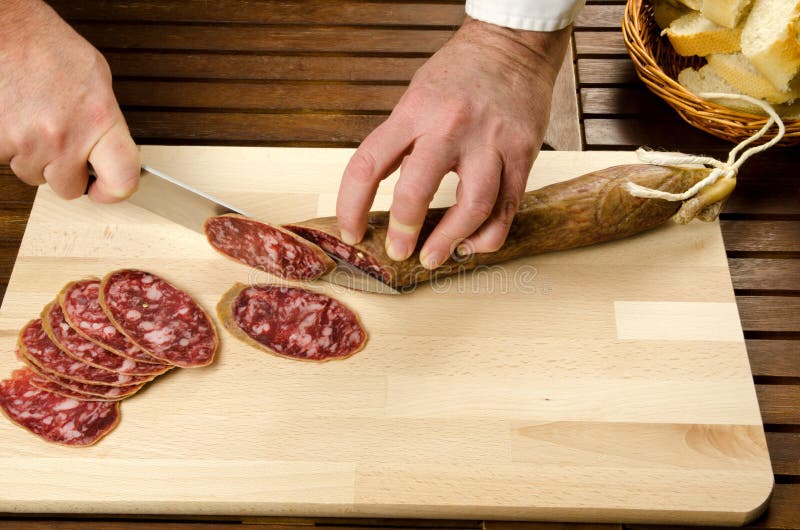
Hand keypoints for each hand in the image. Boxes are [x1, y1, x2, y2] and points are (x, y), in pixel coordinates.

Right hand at [0, 0, 138, 201]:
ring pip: (35, 175)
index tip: (106, 189)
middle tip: (63, 147)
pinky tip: (18, 120)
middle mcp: (65, 137)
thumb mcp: (97, 80)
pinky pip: (8, 160)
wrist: (6, 30)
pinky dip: (12, 147)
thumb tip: (113, 149)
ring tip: (36, 122)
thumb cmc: (48, 47)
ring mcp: (28, 142)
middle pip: (68, 188)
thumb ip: (108, 121)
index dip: (114, 192)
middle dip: (66, 173)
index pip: (122, 180)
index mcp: (100, 121)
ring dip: (37, 158)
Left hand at [336, 17, 569, 268]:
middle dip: (404, 229)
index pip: (369, 164)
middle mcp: (450, 126)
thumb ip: (403, 144)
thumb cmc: (458, 74)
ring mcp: (491, 141)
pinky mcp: (523, 153)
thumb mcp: (416, 98)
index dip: (352, 205)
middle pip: (418, 188)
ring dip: (450, 240)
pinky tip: (473, 244)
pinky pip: (507, 207)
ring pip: (473, 206)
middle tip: (399, 252)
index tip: (352, 231)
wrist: (512, 45)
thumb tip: (388, 197)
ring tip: (435, 258)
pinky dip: (489, 235)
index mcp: (414, 111)